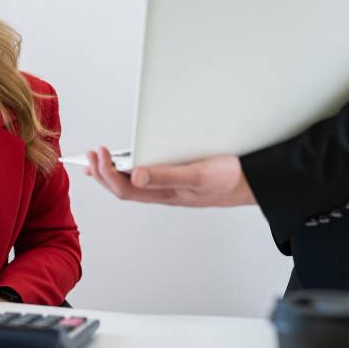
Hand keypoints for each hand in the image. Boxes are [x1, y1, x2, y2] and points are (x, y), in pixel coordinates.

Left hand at [85, 146, 255, 206]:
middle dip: (103, 173)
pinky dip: (130, 169)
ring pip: (133, 185)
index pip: (126, 189)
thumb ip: (167, 176)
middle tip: (91, 154)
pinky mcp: (180, 178)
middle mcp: (165, 193)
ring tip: (98, 159)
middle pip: (124, 188)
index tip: (98, 153)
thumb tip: (134, 176)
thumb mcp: (198, 175)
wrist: (258, 181)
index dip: (107, 174)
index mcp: (167, 194)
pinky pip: (147, 177)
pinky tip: (126, 163)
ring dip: (113, 172)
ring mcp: (172, 187)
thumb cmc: (231, 180)